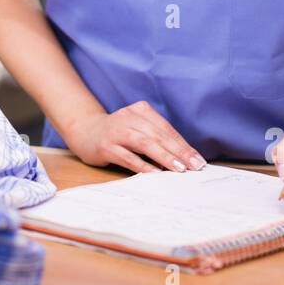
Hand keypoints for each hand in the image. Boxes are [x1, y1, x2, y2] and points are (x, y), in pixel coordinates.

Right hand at [64, 101, 205, 173]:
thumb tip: (184, 158)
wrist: (84, 131)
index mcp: (141, 110)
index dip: (183, 145)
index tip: (198, 160)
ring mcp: (116, 131)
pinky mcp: (106, 146)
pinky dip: (142, 165)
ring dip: (164, 157)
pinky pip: (127, 156)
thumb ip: (157, 138)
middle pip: (158, 135)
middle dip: (179, 152)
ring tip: (179, 169)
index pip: (166, 129)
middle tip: (194, 166)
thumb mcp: (138, 128)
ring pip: (145, 143)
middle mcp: (129, 117)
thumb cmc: (118, 133)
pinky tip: (155, 174)